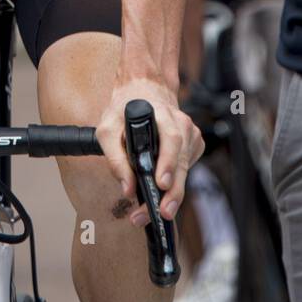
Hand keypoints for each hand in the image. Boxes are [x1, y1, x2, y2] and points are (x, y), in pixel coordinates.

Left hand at [95, 76, 202, 225]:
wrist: (143, 89)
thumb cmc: (124, 109)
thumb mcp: (107, 129)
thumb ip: (115, 160)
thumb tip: (127, 188)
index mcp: (161, 114)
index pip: (171, 138)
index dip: (168, 162)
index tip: (162, 184)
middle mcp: (180, 122)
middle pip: (182, 160)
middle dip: (173, 191)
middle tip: (163, 212)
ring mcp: (190, 133)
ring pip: (186, 169)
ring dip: (173, 193)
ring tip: (157, 211)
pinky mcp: (194, 143)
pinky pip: (188, 168)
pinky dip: (176, 182)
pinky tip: (164, 186)